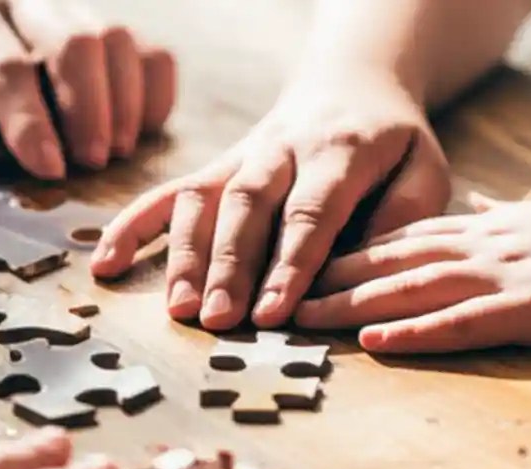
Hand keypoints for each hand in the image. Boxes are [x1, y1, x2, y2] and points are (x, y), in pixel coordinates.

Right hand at [91, 69, 450, 330]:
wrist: (352, 85)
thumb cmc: (392, 144)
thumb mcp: (424, 169)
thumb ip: (403, 216)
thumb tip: (362, 270)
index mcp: (340, 150)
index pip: (311, 211)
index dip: (291, 263)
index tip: (276, 312)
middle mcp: (282, 150)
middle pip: (247, 206)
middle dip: (230, 265)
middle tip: (219, 320)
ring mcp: (241, 156)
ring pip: (203, 199)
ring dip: (185, 255)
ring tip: (178, 308)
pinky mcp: (216, 166)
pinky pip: (167, 191)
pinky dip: (133, 225)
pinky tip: (106, 264)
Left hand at [296, 193, 530, 352]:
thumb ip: (509, 220)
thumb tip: (485, 212)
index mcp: (492, 228)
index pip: (404, 237)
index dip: (350, 251)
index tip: (306, 262)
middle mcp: (486, 246)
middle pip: (391, 261)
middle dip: (330, 277)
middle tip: (278, 292)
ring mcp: (506, 277)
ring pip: (410, 290)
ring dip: (351, 307)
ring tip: (300, 319)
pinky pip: (460, 325)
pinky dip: (413, 335)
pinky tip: (373, 347)